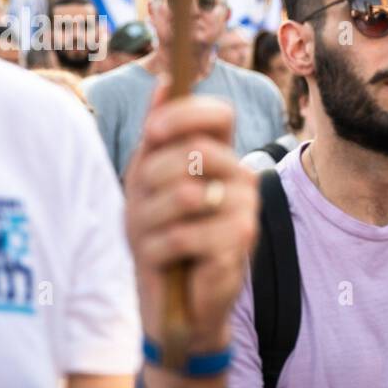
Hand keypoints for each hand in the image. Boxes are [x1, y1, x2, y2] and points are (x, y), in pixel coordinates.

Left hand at [125, 80, 258, 352]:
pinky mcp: (240, 244)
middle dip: (151, 179)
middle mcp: (242, 178)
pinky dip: (158, 251)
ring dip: (149, 219)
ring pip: (185, 194)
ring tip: (149, 237)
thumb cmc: (160, 237)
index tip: (153, 133)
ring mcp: (246, 210)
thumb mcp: (147, 183)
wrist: (174, 303)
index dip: (185, 115)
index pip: (219, 114)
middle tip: (141, 208)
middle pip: (194, 152)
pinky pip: (183, 234)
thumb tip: (166, 83)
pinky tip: (162, 261)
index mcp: (222, 157)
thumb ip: (156, 137)